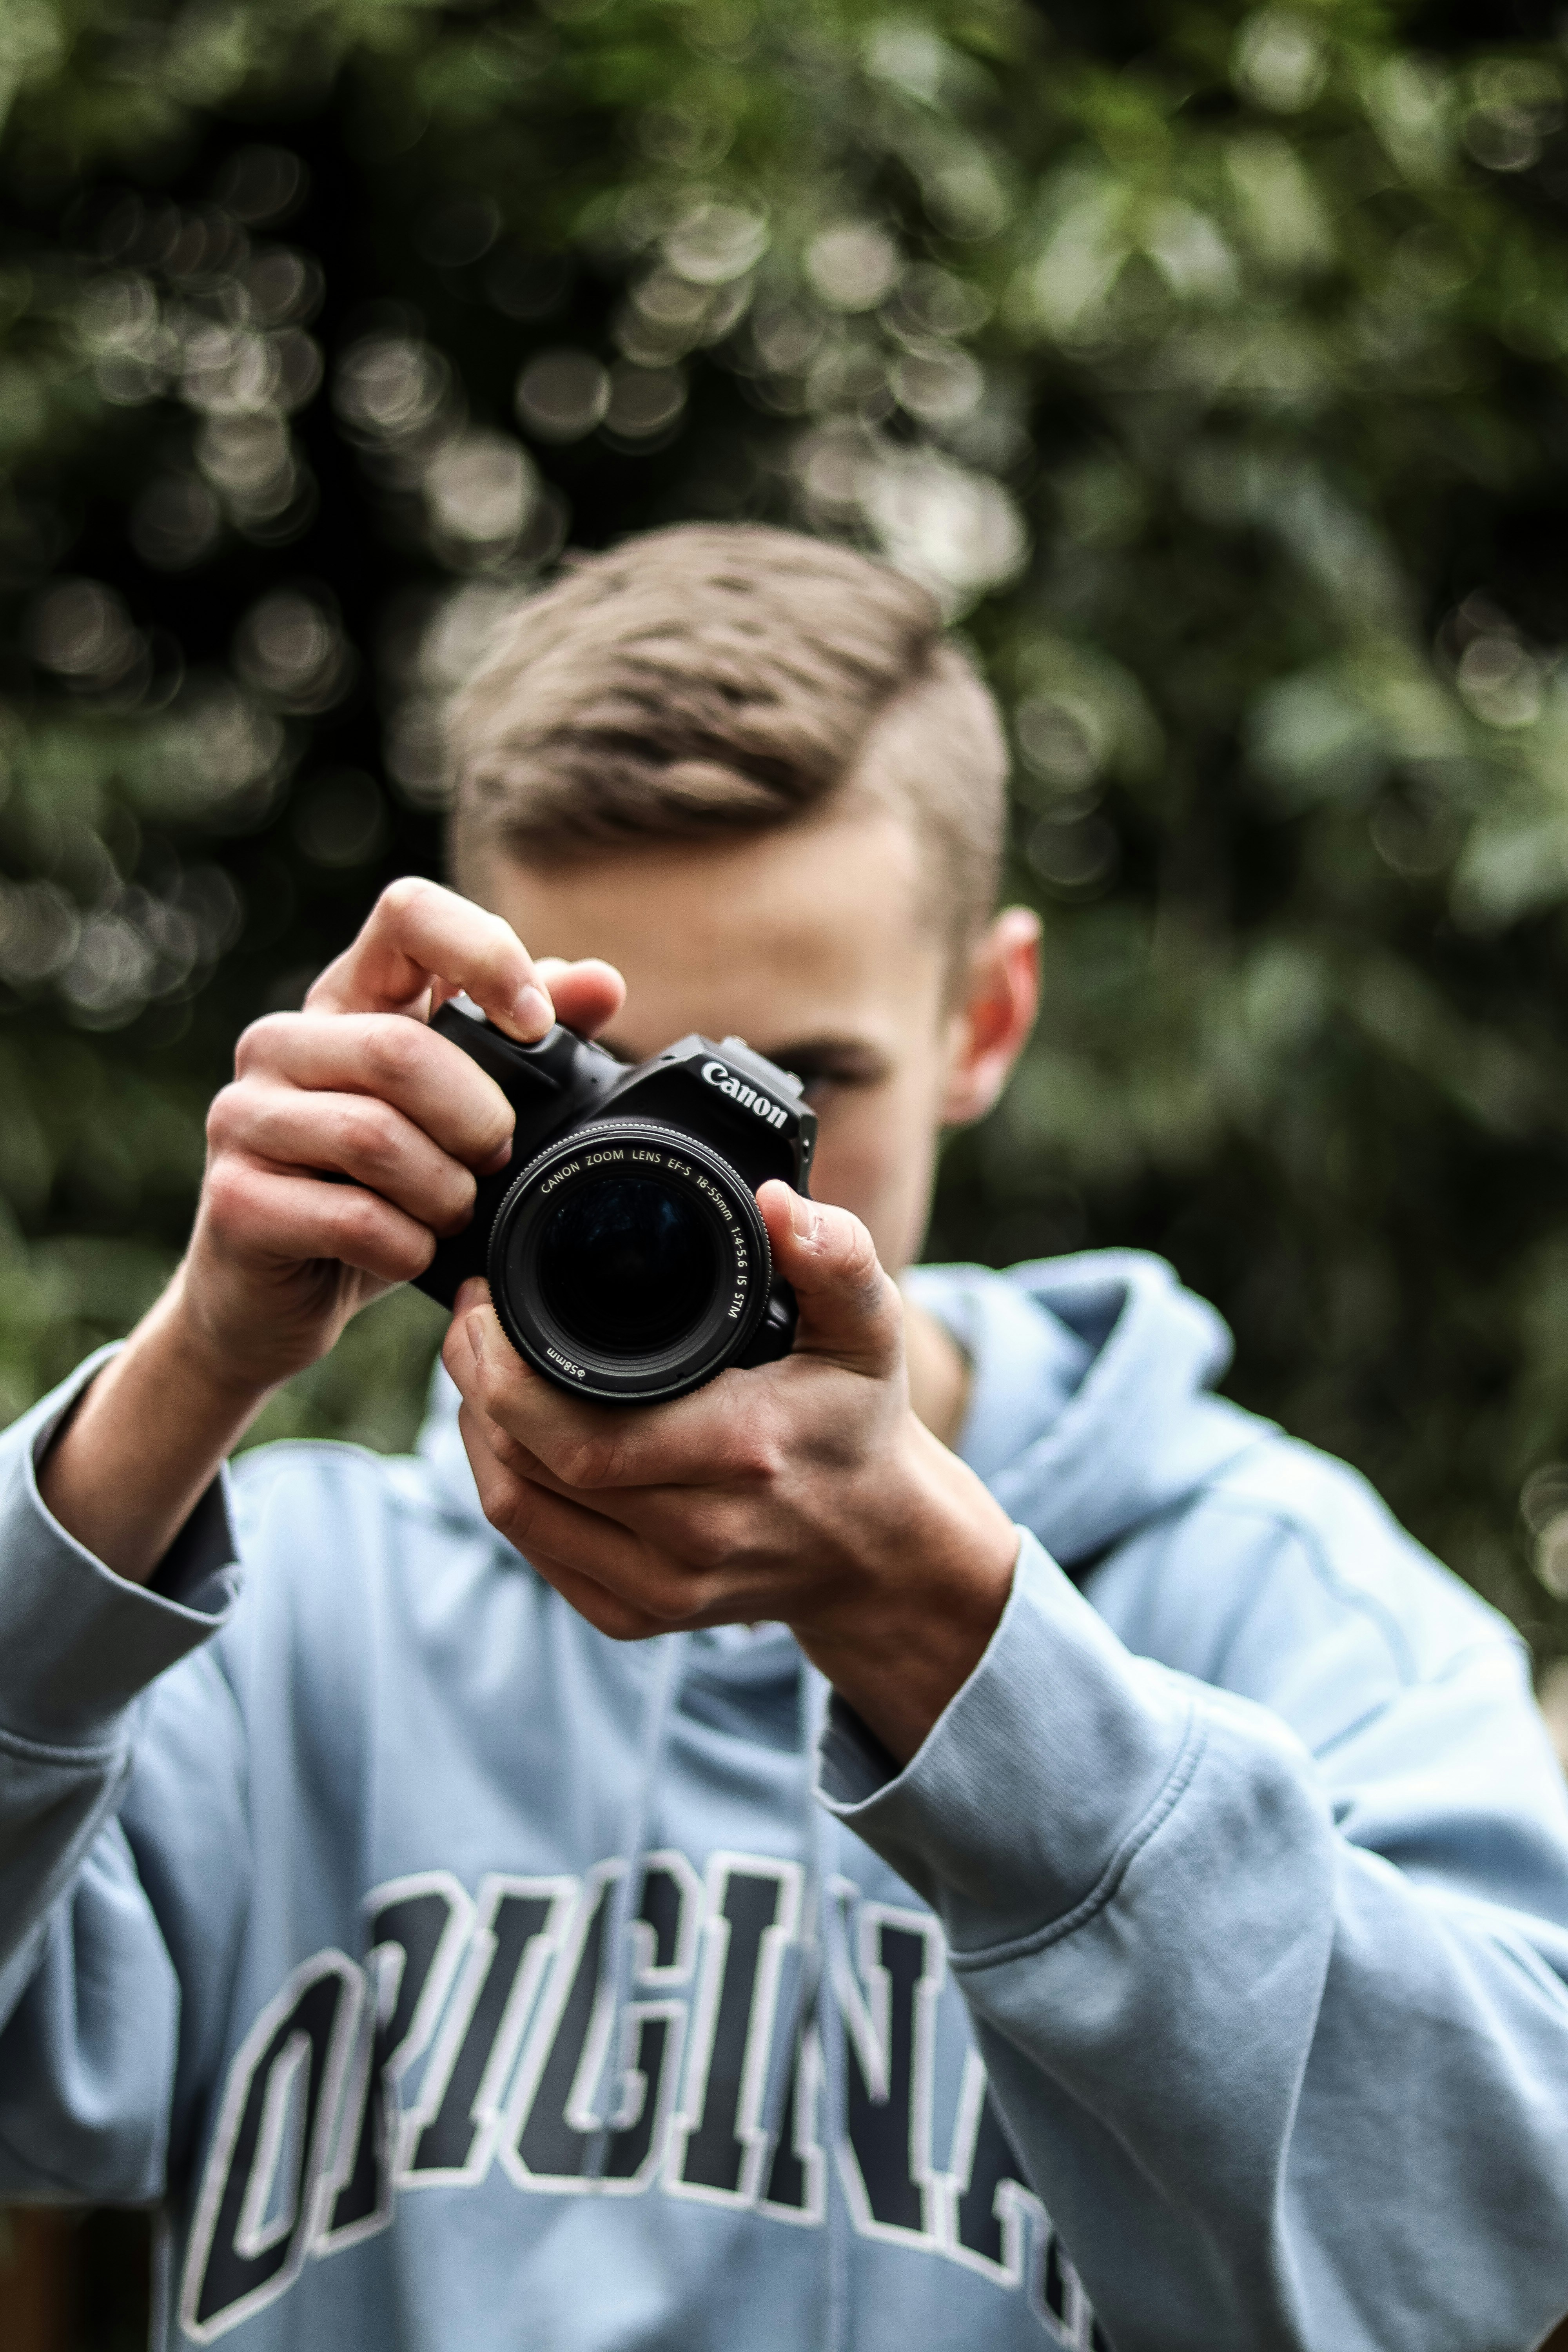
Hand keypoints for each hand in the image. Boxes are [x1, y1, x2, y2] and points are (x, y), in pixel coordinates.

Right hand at [40, 877, 625, 1581]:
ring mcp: (244, 1117)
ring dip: (444, 1191)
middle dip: (478, 1119)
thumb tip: (600, 983)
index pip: (409, 913)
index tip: (533, 1028)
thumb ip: (523, 1041)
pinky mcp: (234, 1199)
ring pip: (374, 1136)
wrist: (281, 1294)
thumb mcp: (458, 1109)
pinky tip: (411, 1252)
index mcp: (348, 998)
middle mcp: (281, 1041)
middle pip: (400, 1049)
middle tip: (494, 1159)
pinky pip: (353, 1218)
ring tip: (452, 1211)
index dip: (485, 955)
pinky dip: (408, 1248)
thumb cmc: (380, 1187)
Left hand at [442, 1183, 1019, 1762]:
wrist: (877, 1551)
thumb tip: (772, 1200)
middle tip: (472, 1323)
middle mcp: (698, 1535)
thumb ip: (832, 1255)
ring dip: (479, 1436)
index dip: (506, 1372)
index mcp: (743, 1454)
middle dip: (479, 1387)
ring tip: (481, 1371)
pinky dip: (505, 1489)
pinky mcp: (639, 1617)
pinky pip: (535, 1553)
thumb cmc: (858, 1426)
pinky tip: (505, 1438)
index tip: (488, 1302)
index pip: (579, 1436)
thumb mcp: (868, 1331)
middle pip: (532, 1470)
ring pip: (517, 1511)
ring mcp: (664, 1589)